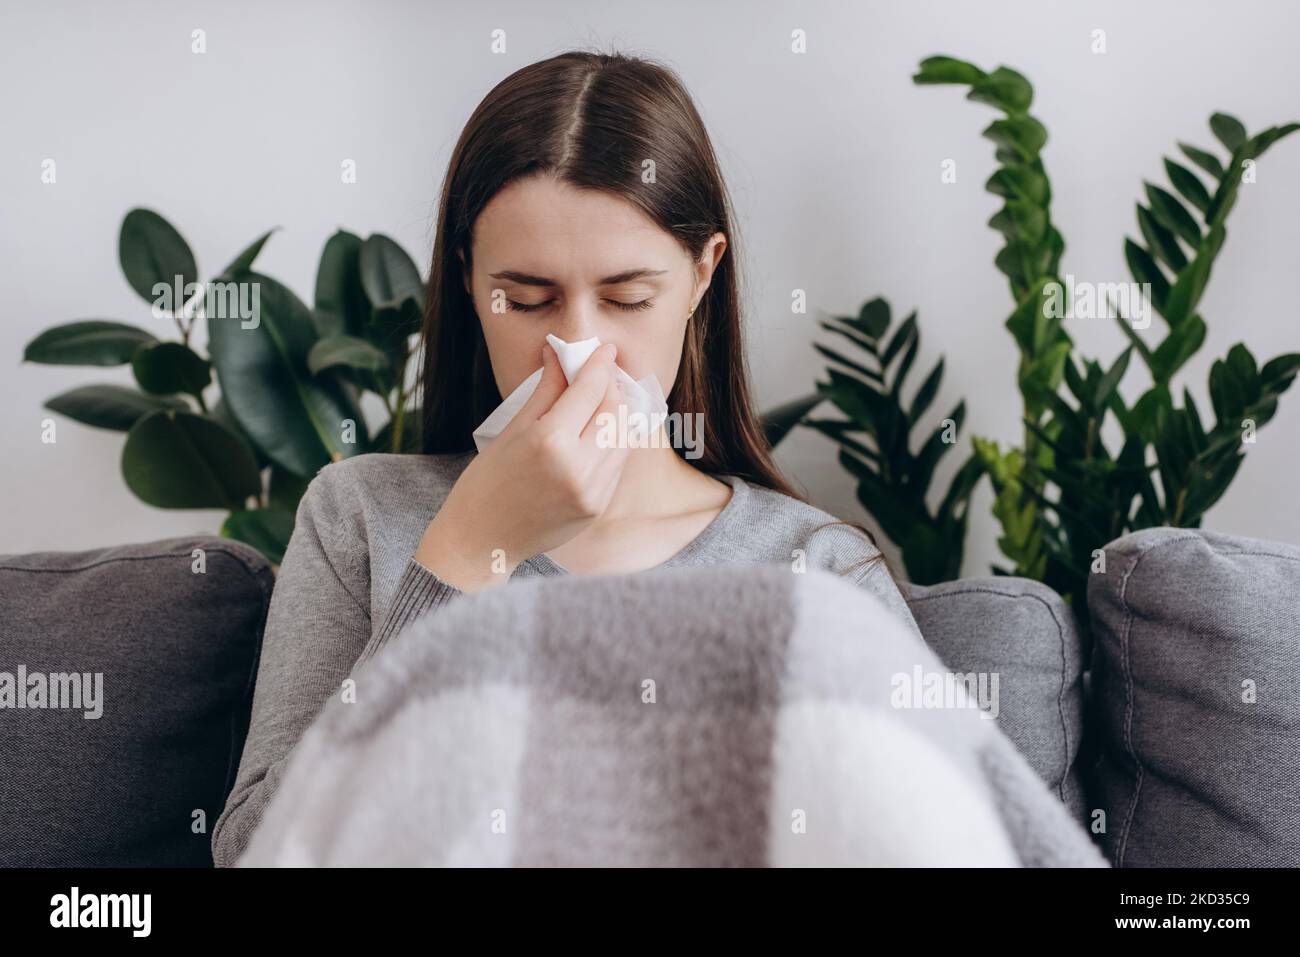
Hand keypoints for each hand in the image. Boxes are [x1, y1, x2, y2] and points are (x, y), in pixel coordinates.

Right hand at [413, 340, 630, 589]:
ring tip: (600, 400)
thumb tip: (559, 355)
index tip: (604, 349)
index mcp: (550, 442)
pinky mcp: (599, 507)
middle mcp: (578, 467)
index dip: (599, 364)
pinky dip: (612, 441)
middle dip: (611, 386)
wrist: (483, 541)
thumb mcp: (512, 430)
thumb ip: (545, 391)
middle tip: (601, 373)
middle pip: (615, 410)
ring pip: (622, 436)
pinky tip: (597, 433)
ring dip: (616, 413)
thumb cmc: (486, 483)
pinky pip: (617, 463)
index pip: (590, 389)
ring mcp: (593, 491)